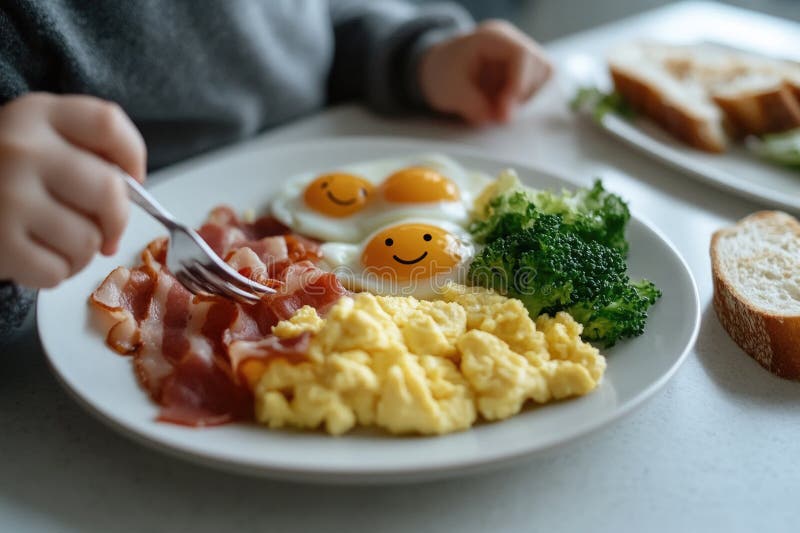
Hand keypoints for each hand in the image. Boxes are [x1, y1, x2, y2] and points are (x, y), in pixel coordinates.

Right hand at [0, 93, 145, 287]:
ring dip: (83, 252)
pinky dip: (55, 272)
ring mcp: (7, 197)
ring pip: (89, 239)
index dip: (133, 157)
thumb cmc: (4, 173)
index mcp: (37, 114)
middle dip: (116, 220)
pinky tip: (37, 256)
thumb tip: (133, 193)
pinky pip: (58, 271)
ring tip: (58, 241)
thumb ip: (85, 150)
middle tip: (103, 229)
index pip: (108, 124)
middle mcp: (21, 150)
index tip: (132, 179)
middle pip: (110, 191)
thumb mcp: (38, 139)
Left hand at [418, 20, 551, 124]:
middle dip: (522, 97)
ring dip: (525, 101)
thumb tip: (503, 118)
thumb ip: (475, 106)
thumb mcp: (450, 93)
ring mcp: (523, 56)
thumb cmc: (443, 75)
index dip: (519, 85)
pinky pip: (539, 89)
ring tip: (498, 110)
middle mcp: (513, 42)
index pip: (522, 55)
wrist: (440, 70)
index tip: (506, 113)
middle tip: (499, 116)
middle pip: (539, 67)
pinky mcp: (527, 71)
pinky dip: (525, 103)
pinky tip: (505, 107)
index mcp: (493, 37)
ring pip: (544, 80)